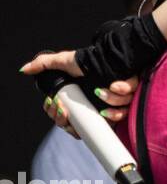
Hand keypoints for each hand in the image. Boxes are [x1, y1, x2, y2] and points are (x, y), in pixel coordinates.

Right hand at [19, 52, 138, 137]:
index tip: (57, 106)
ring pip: (95, 124)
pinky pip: (121, 116)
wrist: (112, 57)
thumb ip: (44, 63)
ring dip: (90, 109)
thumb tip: (24, 69)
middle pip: (75, 127)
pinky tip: (111, 97)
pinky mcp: (125, 108)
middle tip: (65, 108)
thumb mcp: (64, 61)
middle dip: (66, 119)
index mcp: (76, 104)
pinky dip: (115, 110)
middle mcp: (90, 110)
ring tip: (97, 92)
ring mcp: (108, 111)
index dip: (59, 118)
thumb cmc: (88, 61)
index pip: (63, 119)